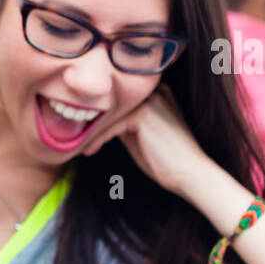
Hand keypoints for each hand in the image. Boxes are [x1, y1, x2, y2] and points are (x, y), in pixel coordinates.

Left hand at [83, 82, 212, 195]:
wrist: (190, 174)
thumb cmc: (165, 159)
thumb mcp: (138, 134)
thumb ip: (122, 121)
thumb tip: (95, 119)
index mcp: (156, 91)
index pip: (119, 99)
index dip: (100, 115)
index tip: (83, 131)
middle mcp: (154, 90)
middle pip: (112, 103)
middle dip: (92, 121)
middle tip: (75, 136)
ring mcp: (149, 100)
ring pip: (108, 114)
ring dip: (92, 131)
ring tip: (80, 145)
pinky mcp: (142, 114)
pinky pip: (110, 126)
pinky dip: (97, 139)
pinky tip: (89, 151)